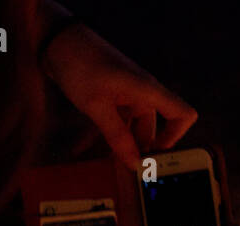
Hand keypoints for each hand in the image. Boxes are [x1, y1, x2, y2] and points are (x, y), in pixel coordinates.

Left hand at [42, 22, 197, 170]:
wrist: (57, 41)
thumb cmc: (80, 64)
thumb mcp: (97, 106)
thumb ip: (117, 137)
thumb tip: (134, 164)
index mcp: (147, 91)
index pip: (182, 115)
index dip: (176, 138)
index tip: (158, 157)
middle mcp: (141, 94)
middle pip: (150, 131)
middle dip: (137, 151)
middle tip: (121, 171)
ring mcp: (126, 96)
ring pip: (128, 130)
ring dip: (116, 147)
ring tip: (101, 165)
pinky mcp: (110, 98)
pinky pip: (113, 123)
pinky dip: (102, 137)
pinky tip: (83, 152)